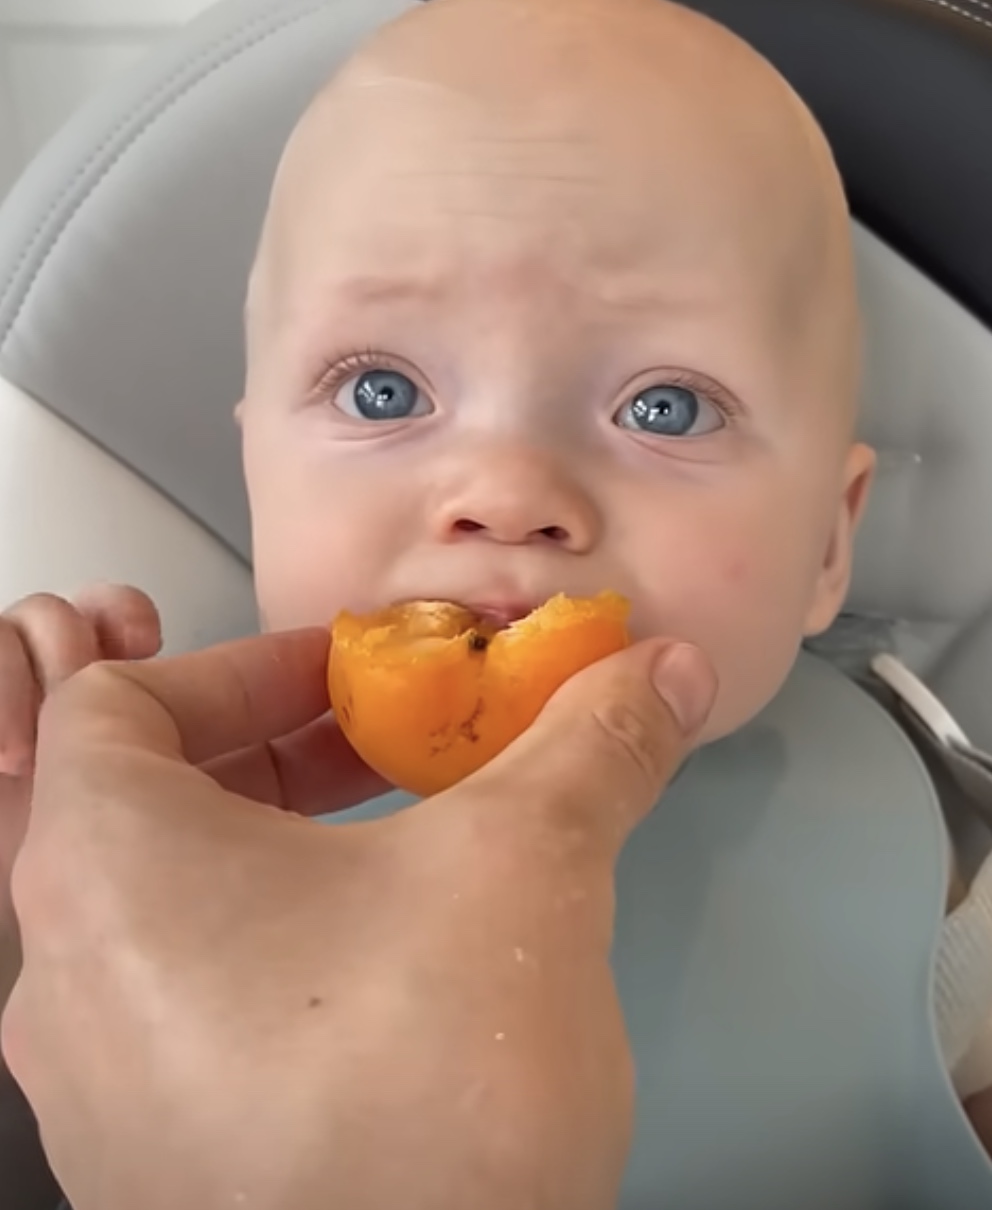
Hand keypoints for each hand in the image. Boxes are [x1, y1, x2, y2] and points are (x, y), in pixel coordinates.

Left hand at [2, 628, 714, 1209]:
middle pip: (143, 804)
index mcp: (106, 870)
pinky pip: (184, 1018)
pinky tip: (388, 981)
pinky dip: (269, 963)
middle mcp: (68, 980)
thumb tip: (657, 675)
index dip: (238, 664)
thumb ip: (590, 745)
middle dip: (281, 757)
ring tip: (401, 858)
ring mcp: (101, 1090)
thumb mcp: (525, 866)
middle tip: (387, 753)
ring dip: (277, 860)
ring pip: (162, 916)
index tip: (342, 679)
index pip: (117, 702)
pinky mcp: (154, 1173)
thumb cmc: (421, 1097)